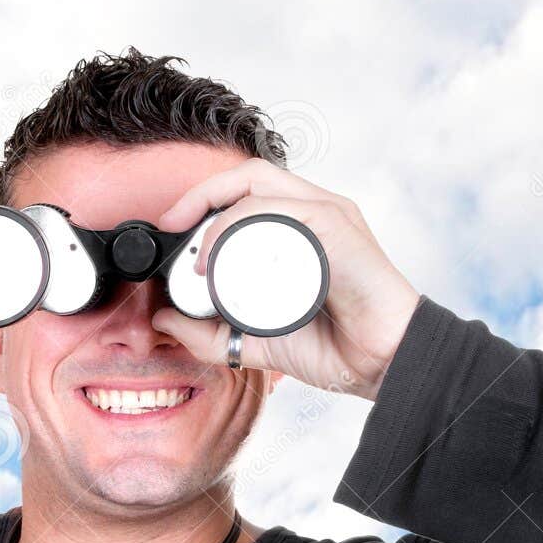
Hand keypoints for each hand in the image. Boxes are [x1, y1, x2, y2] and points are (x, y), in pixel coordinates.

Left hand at [153, 159, 420, 400]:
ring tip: (195, 252)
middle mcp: (313, 211)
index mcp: (298, 226)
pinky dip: (240, 224)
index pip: (245, 190)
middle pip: (248, 176)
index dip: (202, 199)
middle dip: (200, 193)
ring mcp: (328, 215)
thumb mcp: (253, 341)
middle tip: (170, 224)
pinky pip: (281, 209)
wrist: (380, 366)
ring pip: (261, 184)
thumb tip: (163, 318)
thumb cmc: (332, 347)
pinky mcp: (338, 227)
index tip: (169, 227)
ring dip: (216, 209)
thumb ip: (208, 335)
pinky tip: (219, 255)